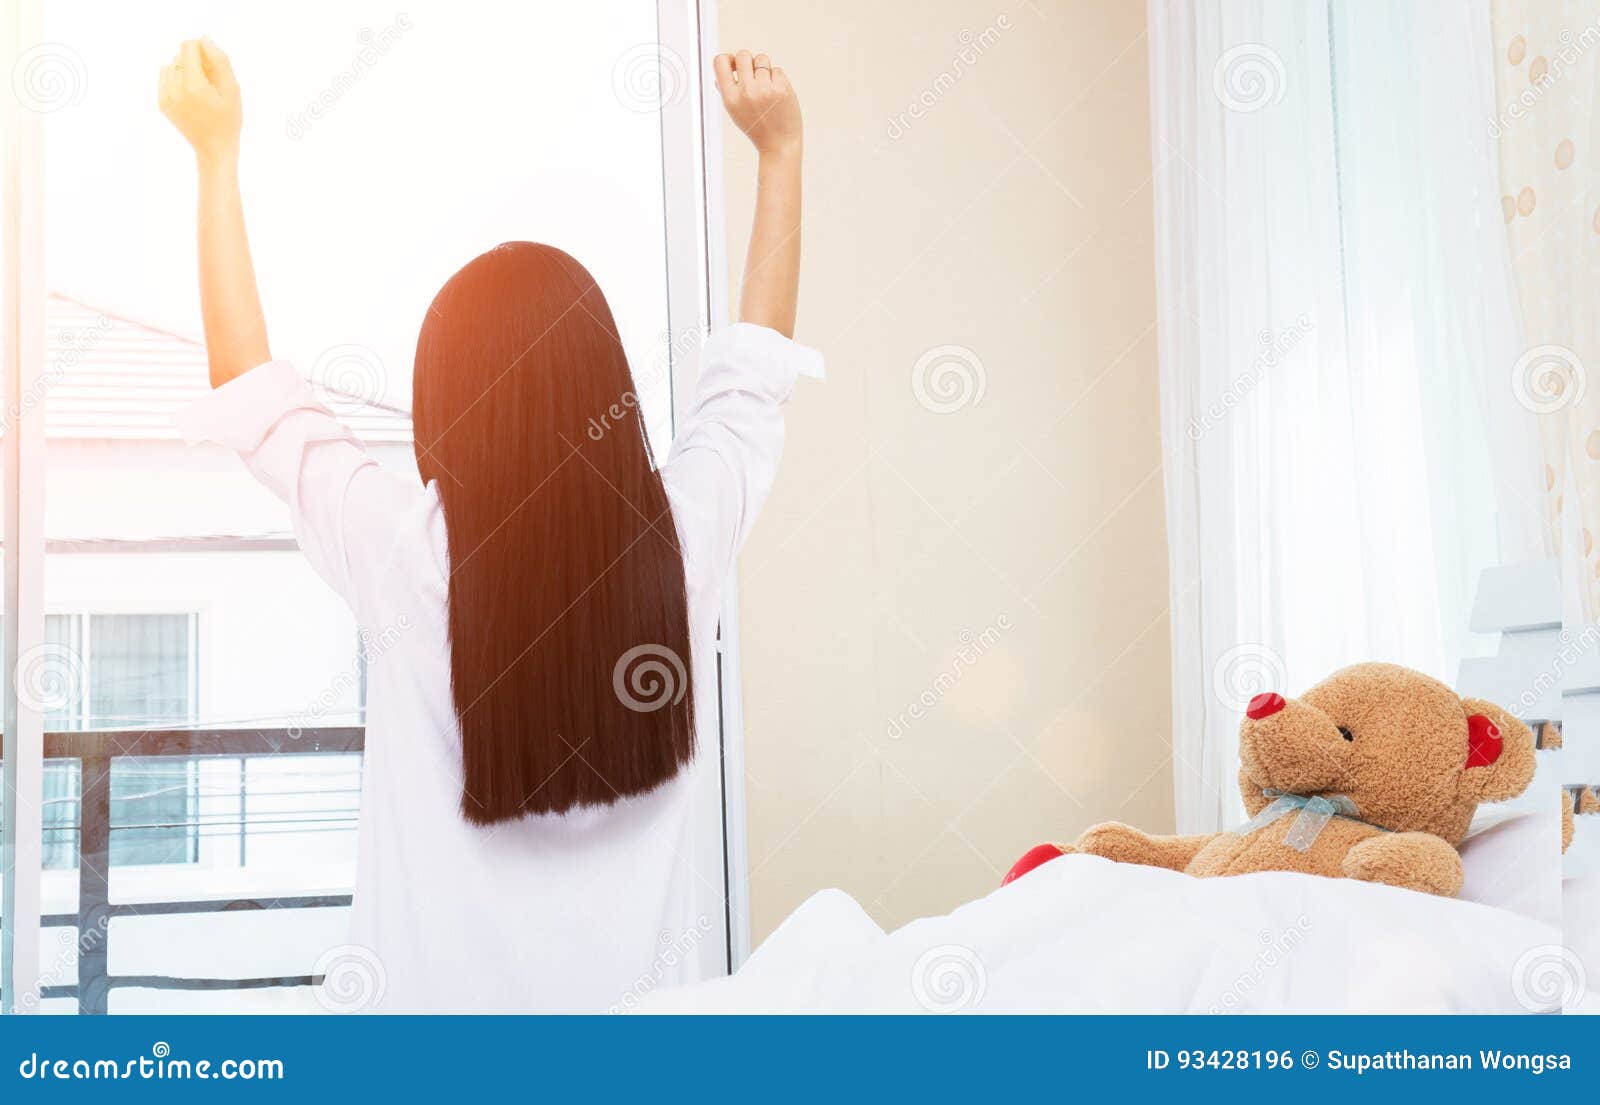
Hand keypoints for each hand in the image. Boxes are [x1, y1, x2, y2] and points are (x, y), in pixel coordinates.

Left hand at [159, 38, 240, 166]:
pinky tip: (190, 95)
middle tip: (211, 82)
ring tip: (201, 89)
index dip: (202, 49)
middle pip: (179, 56)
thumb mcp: (233, 89)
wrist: (214, 148)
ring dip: (185, 70)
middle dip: (195, 62)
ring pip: (171, 65)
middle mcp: (174, 89)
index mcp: (193, 85)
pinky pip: (166, 78)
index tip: (213, 64)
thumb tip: (204, 39)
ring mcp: (165, 97)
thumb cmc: (229, 120)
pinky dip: (177, 80)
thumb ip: (220, 61)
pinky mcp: (162, 103)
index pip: (187, 47)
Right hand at [713, 50, 800, 156]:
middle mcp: (746, 92)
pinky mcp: (783, 88)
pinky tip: (777, 93)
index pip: (720, 62)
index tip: (734, 65)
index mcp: (730, 99)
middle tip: (753, 74)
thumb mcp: (735, 113)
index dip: (727, 58)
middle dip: (748, 61)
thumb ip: (727, 90)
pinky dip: (777, 78)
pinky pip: (777, 69)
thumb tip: (723, 68)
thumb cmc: (757, 128)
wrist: (779, 145)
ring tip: (766, 85)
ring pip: (762, 59)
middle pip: (743, 55)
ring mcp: (765, 89)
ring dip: (764, 69)